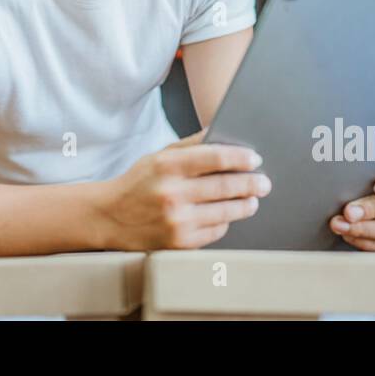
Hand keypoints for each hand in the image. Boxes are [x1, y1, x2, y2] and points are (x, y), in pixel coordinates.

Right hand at [94, 132, 270, 249]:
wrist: (110, 216)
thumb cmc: (139, 182)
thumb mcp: (159, 156)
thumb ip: (191, 146)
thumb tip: (222, 132)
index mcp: (167, 165)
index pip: (215, 157)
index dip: (240, 157)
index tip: (255, 159)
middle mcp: (172, 193)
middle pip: (225, 186)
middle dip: (251, 183)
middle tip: (264, 182)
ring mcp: (176, 220)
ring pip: (225, 211)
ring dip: (245, 204)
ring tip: (252, 200)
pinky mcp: (179, 243)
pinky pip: (215, 231)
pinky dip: (224, 222)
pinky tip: (226, 215)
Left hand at [329, 165, 374, 251]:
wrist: (349, 220)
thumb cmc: (354, 192)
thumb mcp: (358, 181)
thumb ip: (357, 175)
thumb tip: (337, 171)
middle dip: (371, 208)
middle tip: (348, 211)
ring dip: (362, 228)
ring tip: (339, 225)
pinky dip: (364, 243)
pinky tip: (348, 235)